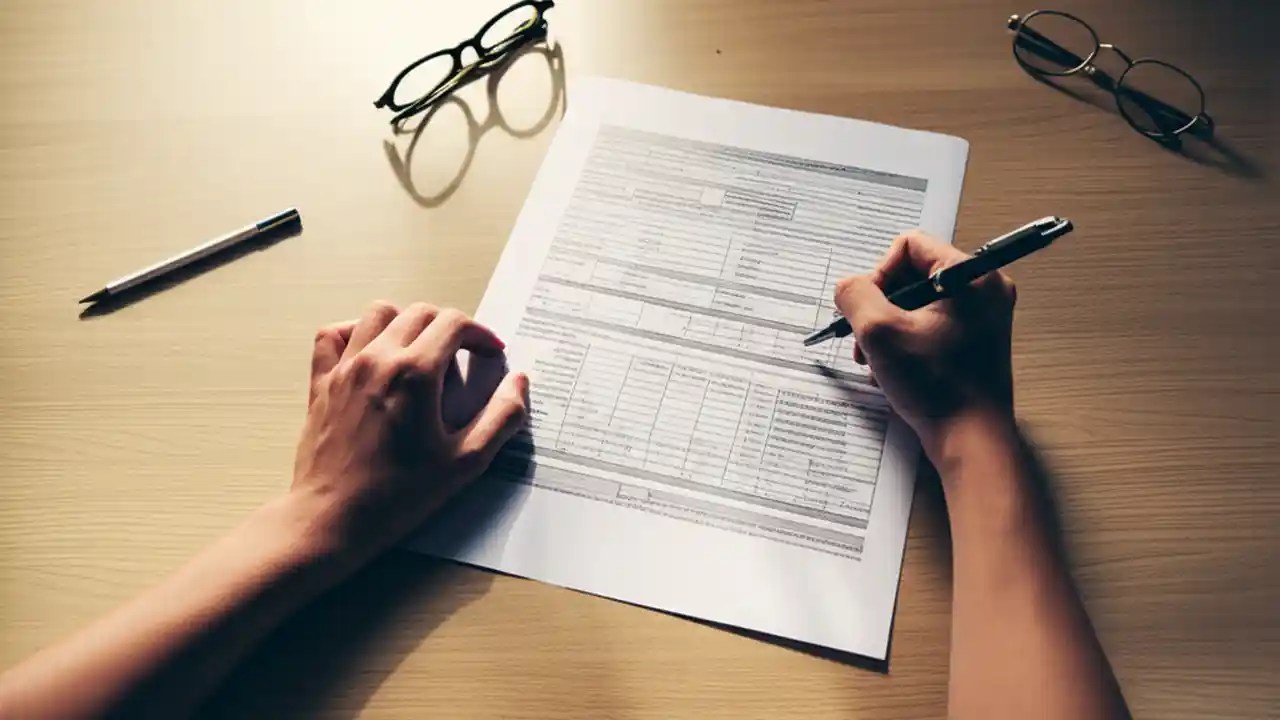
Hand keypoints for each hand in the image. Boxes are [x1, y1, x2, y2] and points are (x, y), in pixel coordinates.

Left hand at [291, 301, 528, 564]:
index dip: (480, 334)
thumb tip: (519, 383)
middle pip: (419, 312)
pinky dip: (355, 331)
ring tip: (422, 348)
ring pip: (378, 313)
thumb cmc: (397, 496)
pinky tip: (371, 350)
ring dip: (406, 320)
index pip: (454, 324)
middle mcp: (378, 359)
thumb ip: (501, 417)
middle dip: (450, 326)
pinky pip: (333, 335)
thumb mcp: (466, 462)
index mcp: (415, 373)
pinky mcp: (322, 383)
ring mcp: (346, 368)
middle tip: (464, 353)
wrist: (332, 519)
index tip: (491, 354)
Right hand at [834, 231, 1016, 457]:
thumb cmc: (938, 388)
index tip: (869, 309)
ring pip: (917, 302)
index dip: (879, 274)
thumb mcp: (880, 333)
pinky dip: (905, 341)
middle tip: (866, 338)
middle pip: (912, 274)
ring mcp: (982, 317)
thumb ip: (855, 296)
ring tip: (875, 359)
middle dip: (880, 306)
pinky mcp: (974, 340)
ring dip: (888, 327)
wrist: (971, 441)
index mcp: (972, 276)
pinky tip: (893, 368)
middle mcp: (984, 290)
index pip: (910, 246)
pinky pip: (929, 324)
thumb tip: (848, 286)